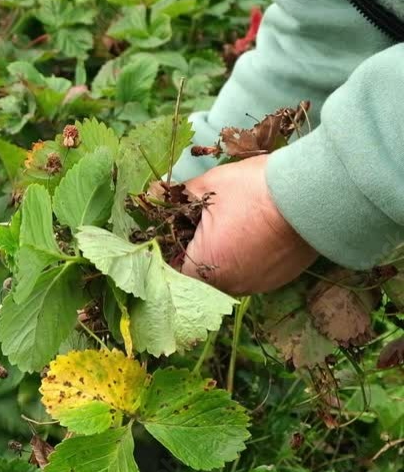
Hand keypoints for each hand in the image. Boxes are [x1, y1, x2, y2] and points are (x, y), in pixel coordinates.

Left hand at [179, 154, 317, 294]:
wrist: (314, 194)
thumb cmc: (256, 190)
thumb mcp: (208, 185)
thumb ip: (178, 197)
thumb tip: (158, 195)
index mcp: (205, 269)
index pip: (173, 268)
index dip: (171, 247)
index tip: (175, 230)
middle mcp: (229, 286)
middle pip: (199, 275)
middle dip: (197, 250)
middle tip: (200, 224)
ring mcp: (257, 285)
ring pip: (227, 274)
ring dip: (223, 256)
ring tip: (229, 226)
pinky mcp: (279, 279)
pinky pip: (252, 272)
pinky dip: (247, 257)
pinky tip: (251, 234)